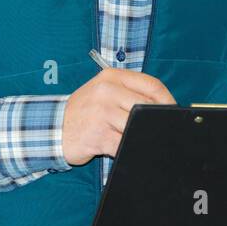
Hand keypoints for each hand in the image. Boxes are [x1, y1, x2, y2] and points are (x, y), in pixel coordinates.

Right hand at [59, 68, 173, 166]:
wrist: (53, 128)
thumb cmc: (84, 110)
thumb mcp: (103, 91)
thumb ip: (129, 92)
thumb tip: (162, 107)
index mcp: (111, 77)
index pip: (151, 84)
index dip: (167, 100)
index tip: (173, 111)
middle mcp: (106, 91)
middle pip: (146, 107)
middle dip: (156, 120)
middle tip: (161, 129)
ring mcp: (101, 113)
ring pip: (136, 126)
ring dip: (141, 135)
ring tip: (139, 138)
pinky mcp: (97, 135)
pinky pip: (123, 144)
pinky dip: (129, 148)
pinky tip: (126, 148)